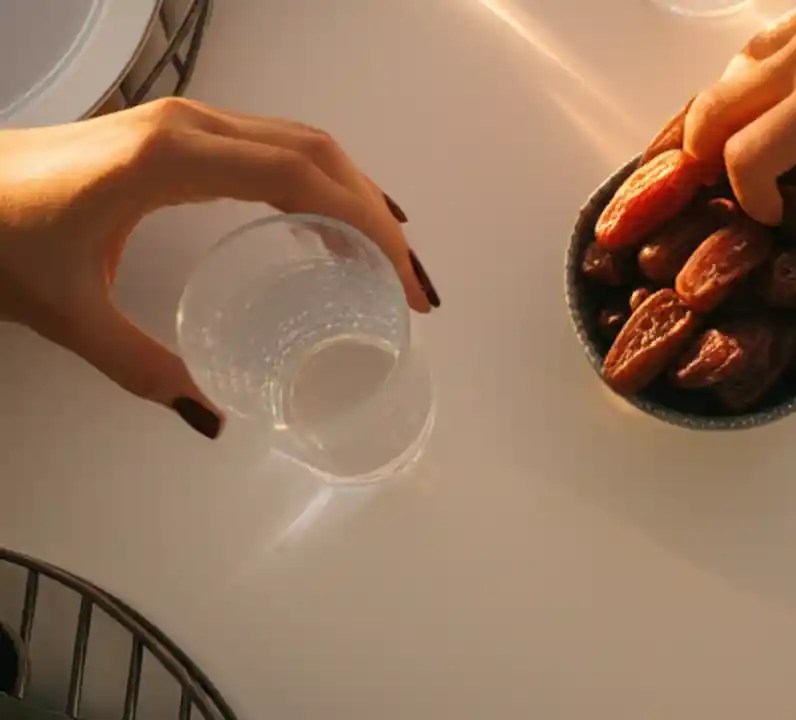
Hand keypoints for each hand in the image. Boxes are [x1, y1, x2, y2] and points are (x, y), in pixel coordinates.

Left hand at [0, 98, 438, 438]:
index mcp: (172, 157)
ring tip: (390, 263)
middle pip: (320, 153)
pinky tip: (329, 230)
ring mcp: (186, 124)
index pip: (302, 176)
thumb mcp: (66, 312)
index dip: (367, 226)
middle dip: (380, 217)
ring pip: (303, 143)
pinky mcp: (177, 134)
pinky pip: (274, 148)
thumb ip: (141, 366)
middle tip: (414, 283)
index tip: (402, 280)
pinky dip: (320, 185)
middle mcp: (191, 126)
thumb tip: (212, 416)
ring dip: (357, 196)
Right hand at [684, 0, 795, 310]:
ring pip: (730, 73)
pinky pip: (762, 44)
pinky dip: (754, 77)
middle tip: (738, 189)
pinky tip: (789, 95)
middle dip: (707, 158)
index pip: (743, 158)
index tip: (782, 218)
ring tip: (758, 145)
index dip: (750, 199)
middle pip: (712, 111)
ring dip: (726, 115)